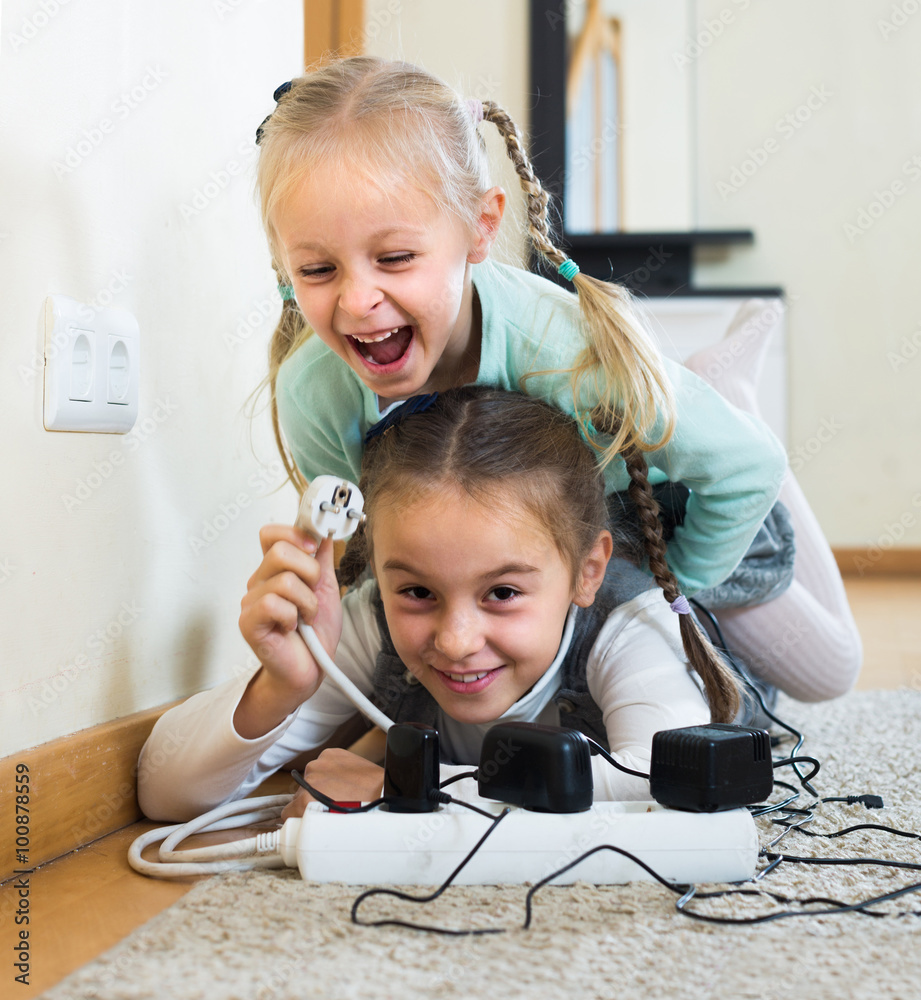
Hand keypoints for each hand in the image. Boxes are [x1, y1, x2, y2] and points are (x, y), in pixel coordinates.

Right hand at [235, 527, 342, 738]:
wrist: (312, 669)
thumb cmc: (316, 632)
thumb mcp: (327, 587)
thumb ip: (322, 558)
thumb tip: (324, 529)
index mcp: (276, 569)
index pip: (271, 534)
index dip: (294, 534)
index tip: (314, 548)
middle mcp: (260, 581)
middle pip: (280, 551)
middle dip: (309, 572)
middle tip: (313, 594)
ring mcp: (251, 602)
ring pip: (283, 580)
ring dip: (307, 601)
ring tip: (306, 617)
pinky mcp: (249, 623)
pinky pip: (274, 604)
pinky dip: (293, 616)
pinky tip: (293, 627)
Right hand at [281, 749, 385, 818]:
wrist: (382, 792)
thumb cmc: (362, 812)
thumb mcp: (330, 828)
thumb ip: (312, 826)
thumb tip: (303, 830)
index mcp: (305, 800)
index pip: (287, 812)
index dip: (298, 817)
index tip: (306, 819)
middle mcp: (309, 779)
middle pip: (299, 794)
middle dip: (310, 801)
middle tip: (328, 808)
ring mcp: (319, 764)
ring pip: (310, 778)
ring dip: (319, 784)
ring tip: (338, 792)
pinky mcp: (330, 753)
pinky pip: (322, 764)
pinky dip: (329, 770)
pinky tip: (342, 779)